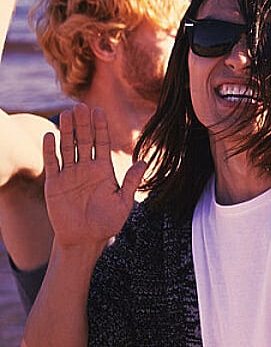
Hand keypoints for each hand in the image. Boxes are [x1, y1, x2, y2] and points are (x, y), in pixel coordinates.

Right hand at [41, 105, 145, 249]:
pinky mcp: (55, 184)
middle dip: (83, 124)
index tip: (99, 111)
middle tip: (80, 106)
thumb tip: (143, 162)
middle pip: (84, 140)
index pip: (102, 143)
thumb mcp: (123, 202)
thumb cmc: (107, 223)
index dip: (101, 127)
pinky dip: (50, 150)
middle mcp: (86, 168)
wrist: (86, 240)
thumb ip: (130, 182)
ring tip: (66, 114)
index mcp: (104, 170)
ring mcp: (70, 174)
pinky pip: (52, 163)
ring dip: (66, 131)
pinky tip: (49, 135)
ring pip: (68, 147)